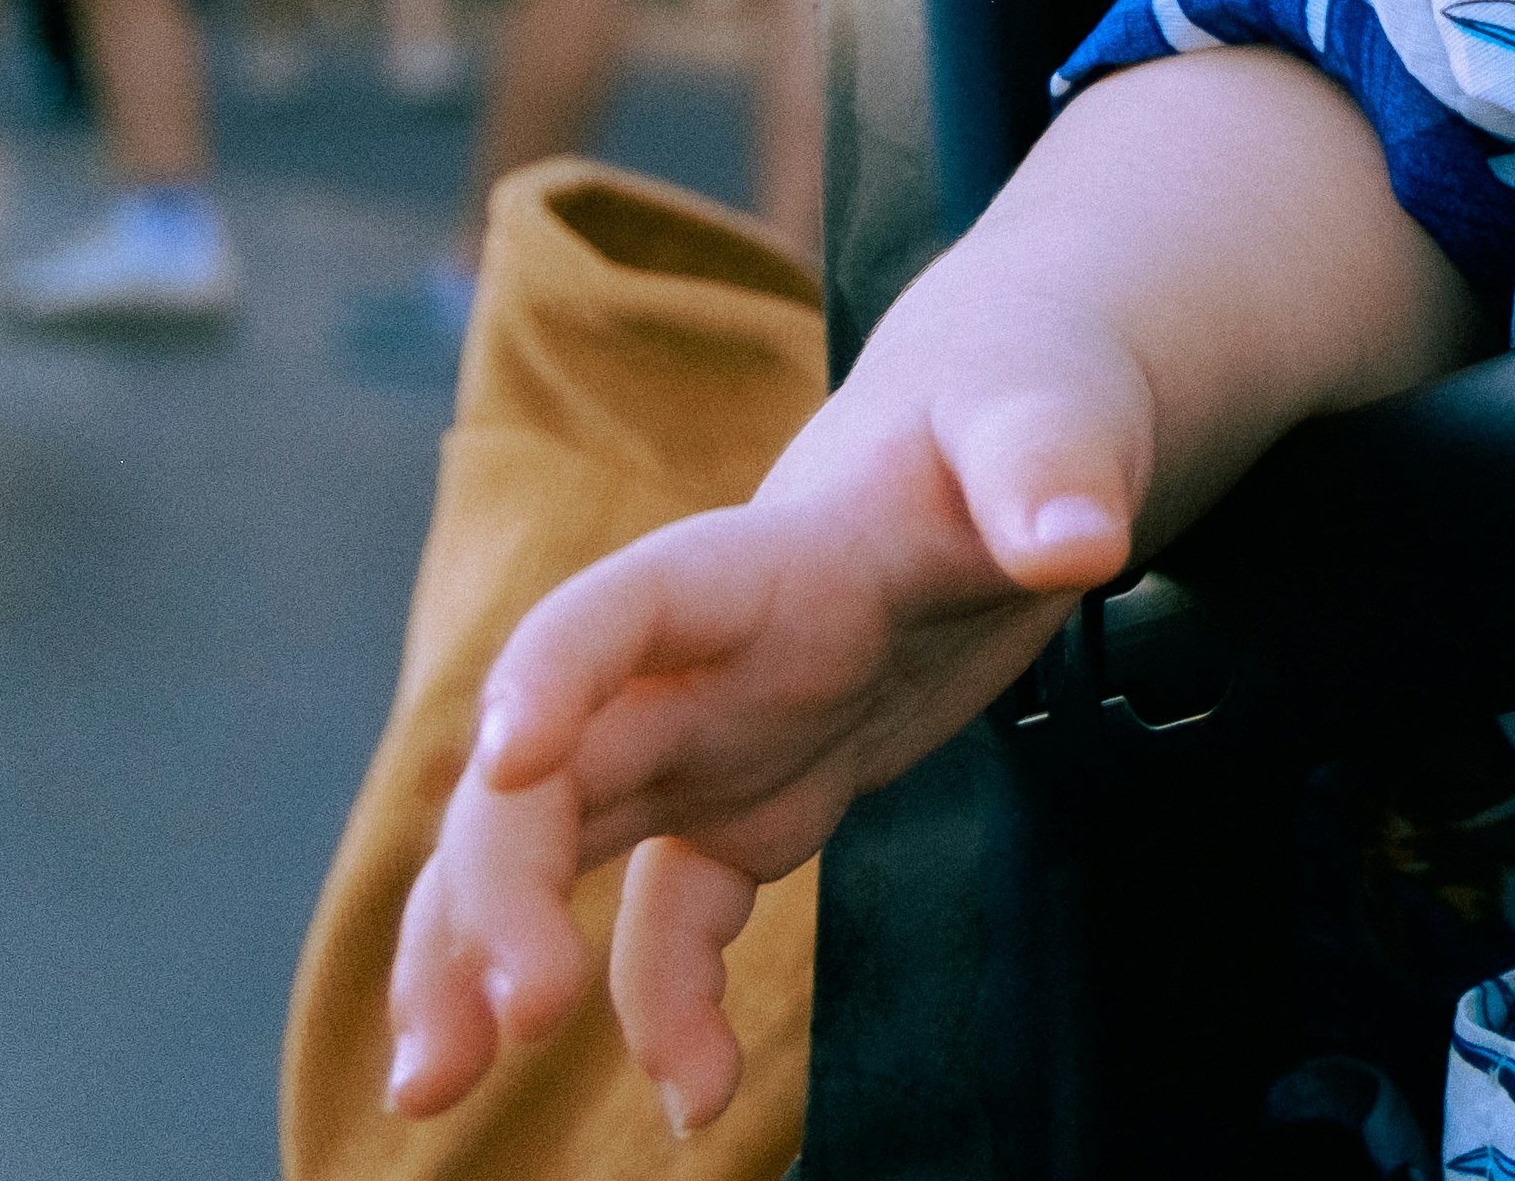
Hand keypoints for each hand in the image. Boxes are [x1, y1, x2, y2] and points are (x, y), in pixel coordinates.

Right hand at [385, 294, 1157, 1133]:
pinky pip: (675, 923)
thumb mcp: (1049, 419)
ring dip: (478, 964)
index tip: (507, 757)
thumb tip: (1081, 542)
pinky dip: (667, 1011)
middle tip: (512, 1023)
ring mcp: (705, 740)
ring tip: (433, 1093)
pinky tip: (696, 1106)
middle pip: (543, 771)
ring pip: (550, 856)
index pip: (618, 609)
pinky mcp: (747, 805)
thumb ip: (1051, 475)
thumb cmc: (1015, 409)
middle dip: (495, 891)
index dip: (554, 671)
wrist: (1000, 437)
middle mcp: (692, 663)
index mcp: (751, 560)